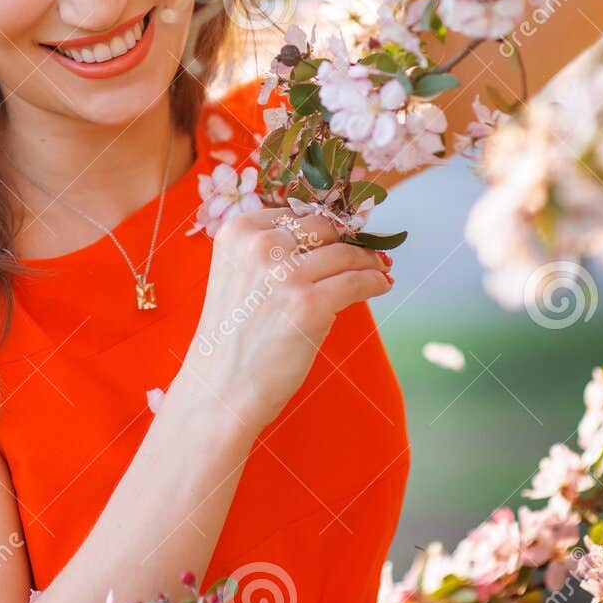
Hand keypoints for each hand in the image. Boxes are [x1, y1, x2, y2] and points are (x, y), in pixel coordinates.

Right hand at [180, 207, 392, 432]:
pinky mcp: (310, 305)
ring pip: (346, 253)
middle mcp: (259, 245)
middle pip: (324, 227)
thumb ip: (270, 251)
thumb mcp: (237, 275)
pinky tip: (382, 285)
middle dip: (347, 239)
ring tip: (380, 269)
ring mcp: (285, 274)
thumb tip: (331, 234)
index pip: (296, 214)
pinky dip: (376, 281)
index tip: (340, 235)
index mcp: (237, 231)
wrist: (220, 388)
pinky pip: (359, 281)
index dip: (323, 226)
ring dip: (369, 261)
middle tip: (366, 252)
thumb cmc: (232, 336)